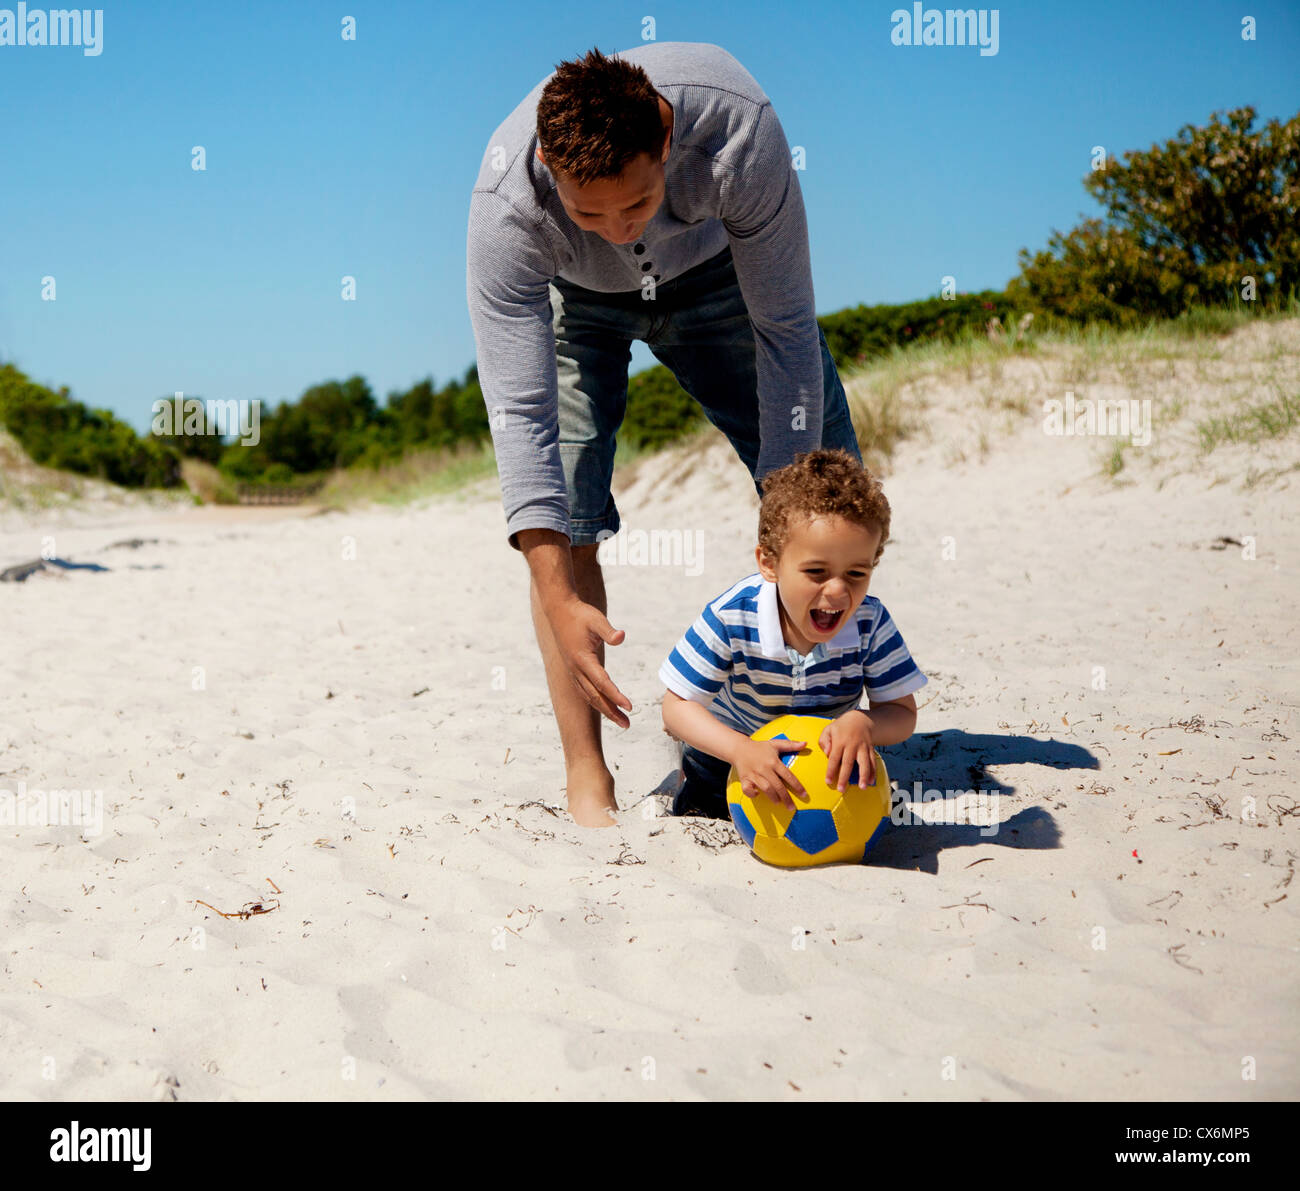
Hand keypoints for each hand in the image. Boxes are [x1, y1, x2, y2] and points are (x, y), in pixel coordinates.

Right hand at [549, 596, 632, 727]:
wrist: (559, 610)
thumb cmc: (580, 614)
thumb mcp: (596, 619)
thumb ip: (609, 631)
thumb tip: (621, 637)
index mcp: (583, 659)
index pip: (602, 683)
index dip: (616, 696)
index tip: (630, 707)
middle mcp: (576, 669)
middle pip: (595, 696)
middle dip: (612, 711)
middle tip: (627, 724)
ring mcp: (573, 671)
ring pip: (589, 696)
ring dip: (605, 709)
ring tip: (620, 720)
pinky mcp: (573, 669)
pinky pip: (584, 690)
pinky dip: (595, 701)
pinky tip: (604, 706)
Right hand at [731, 738, 807, 810]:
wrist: (739, 748)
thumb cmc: (760, 747)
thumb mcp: (775, 744)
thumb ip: (791, 745)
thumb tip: (805, 743)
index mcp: (773, 761)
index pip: (788, 775)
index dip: (797, 786)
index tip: (804, 795)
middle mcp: (764, 768)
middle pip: (777, 785)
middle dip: (786, 798)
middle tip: (792, 807)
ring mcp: (754, 774)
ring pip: (765, 788)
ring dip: (772, 797)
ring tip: (778, 802)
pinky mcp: (744, 778)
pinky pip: (747, 789)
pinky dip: (752, 794)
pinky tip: (757, 794)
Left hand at [819, 711, 875, 790]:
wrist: (860, 719)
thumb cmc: (841, 727)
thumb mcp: (828, 729)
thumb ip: (824, 741)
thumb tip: (827, 753)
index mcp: (840, 741)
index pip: (834, 758)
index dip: (831, 770)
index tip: (828, 781)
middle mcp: (852, 745)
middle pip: (848, 763)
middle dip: (845, 777)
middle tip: (842, 789)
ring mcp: (863, 747)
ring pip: (864, 763)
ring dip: (863, 776)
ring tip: (862, 787)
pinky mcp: (870, 749)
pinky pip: (873, 761)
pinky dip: (873, 771)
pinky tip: (872, 781)